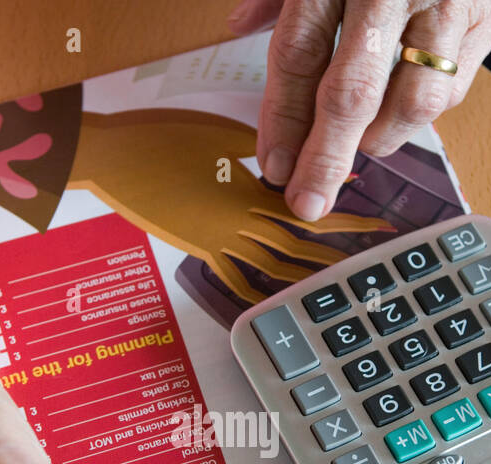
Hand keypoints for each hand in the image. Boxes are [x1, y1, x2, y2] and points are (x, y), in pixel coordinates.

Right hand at [69, 109, 390, 302]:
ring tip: (334, 287)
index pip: (310, 207)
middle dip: (337, 252)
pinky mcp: (197, 248)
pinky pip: (233, 277)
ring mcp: (218, 239)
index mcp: (251, 185)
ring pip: (273, 264)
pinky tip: (274, 300)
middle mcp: (240, 218)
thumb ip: (263, 150)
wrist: (114, 156)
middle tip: (370, 265)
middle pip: (301, 241)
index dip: (345, 217)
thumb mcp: (220, 135)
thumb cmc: (162, 136)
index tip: (376, 225)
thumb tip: (298, 160)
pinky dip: (256, 290)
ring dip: (305, 274)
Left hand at [229, 0, 490, 219]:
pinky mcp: (488, 11)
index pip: (297, 57)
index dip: (281, 119)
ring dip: (381, 138)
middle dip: (325, 158)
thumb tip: (238, 26)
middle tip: (307, 202)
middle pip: (350, 92)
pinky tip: (405, 110)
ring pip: (412, 100)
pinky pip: (455, 86)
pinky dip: (425, 110)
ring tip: (361, 148)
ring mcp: (444, 1)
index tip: (273, 165)